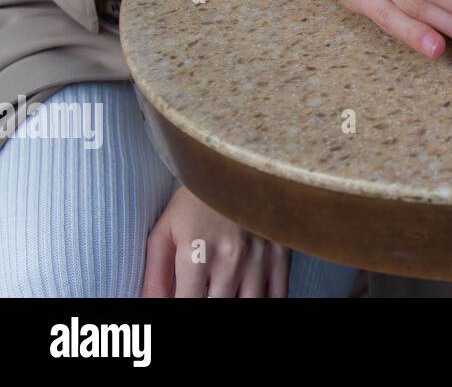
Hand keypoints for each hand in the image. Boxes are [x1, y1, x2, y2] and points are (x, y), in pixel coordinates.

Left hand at [142, 187, 288, 296]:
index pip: (187, 305)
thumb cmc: (195, 199)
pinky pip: (279, 294)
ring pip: (250, 303)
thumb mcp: (164, 233)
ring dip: (235, 300)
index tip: (184, 297)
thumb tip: (149, 305)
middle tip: (204, 289)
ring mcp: (260, 257)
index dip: (181, 309)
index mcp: (197, 255)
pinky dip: (267, 300)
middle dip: (208, 302)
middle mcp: (231, 259)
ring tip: (225, 290)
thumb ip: (155, 276)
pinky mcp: (281, 252)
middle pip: (219, 307)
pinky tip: (250, 294)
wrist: (235, 162)